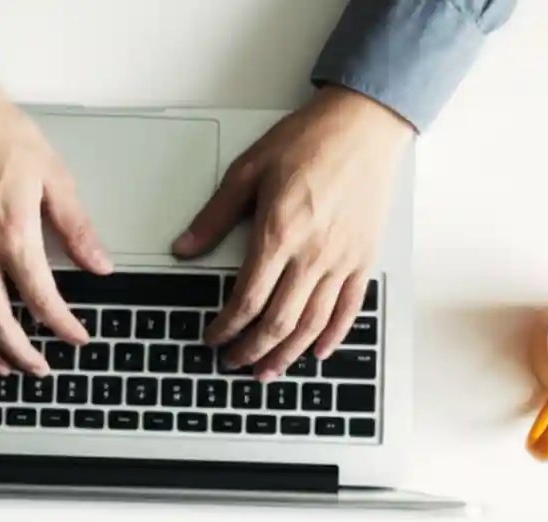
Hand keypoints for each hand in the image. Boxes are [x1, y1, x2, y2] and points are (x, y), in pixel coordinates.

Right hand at [0, 77, 111, 374]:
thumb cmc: (0, 136)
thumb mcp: (54, 177)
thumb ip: (76, 228)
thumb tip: (100, 265)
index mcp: (10, 235)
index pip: (40, 297)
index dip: (62, 325)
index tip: (77, 338)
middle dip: (20, 353)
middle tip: (38, 369)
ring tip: (0, 365)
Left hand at [173, 87, 413, 380]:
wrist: (363, 124)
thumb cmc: (309, 140)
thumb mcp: (248, 170)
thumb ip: (214, 216)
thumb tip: (184, 247)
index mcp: (278, 233)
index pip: (246, 299)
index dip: (225, 328)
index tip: (213, 338)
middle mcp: (312, 254)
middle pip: (278, 322)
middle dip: (251, 351)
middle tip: (233, 363)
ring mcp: (342, 259)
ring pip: (313, 324)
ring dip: (288, 354)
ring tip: (268, 371)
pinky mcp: (364, 258)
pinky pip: (349, 308)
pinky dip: (333, 336)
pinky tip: (318, 351)